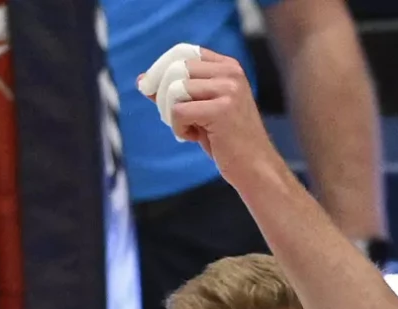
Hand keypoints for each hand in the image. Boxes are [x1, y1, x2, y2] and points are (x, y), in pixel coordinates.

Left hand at [141, 46, 281, 189]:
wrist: (255, 168)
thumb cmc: (227, 141)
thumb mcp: (200, 110)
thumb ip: (175, 92)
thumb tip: (141, 80)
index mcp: (228, 67)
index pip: (182, 51)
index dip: (160, 68)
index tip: (148, 87)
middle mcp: (230, 73)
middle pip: (176, 68)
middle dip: (162, 94)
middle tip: (171, 118)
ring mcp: (228, 89)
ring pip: (174, 88)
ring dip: (170, 113)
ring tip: (186, 129)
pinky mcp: (222, 110)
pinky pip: (179, 111)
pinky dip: (178, 128)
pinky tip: (193, 138)